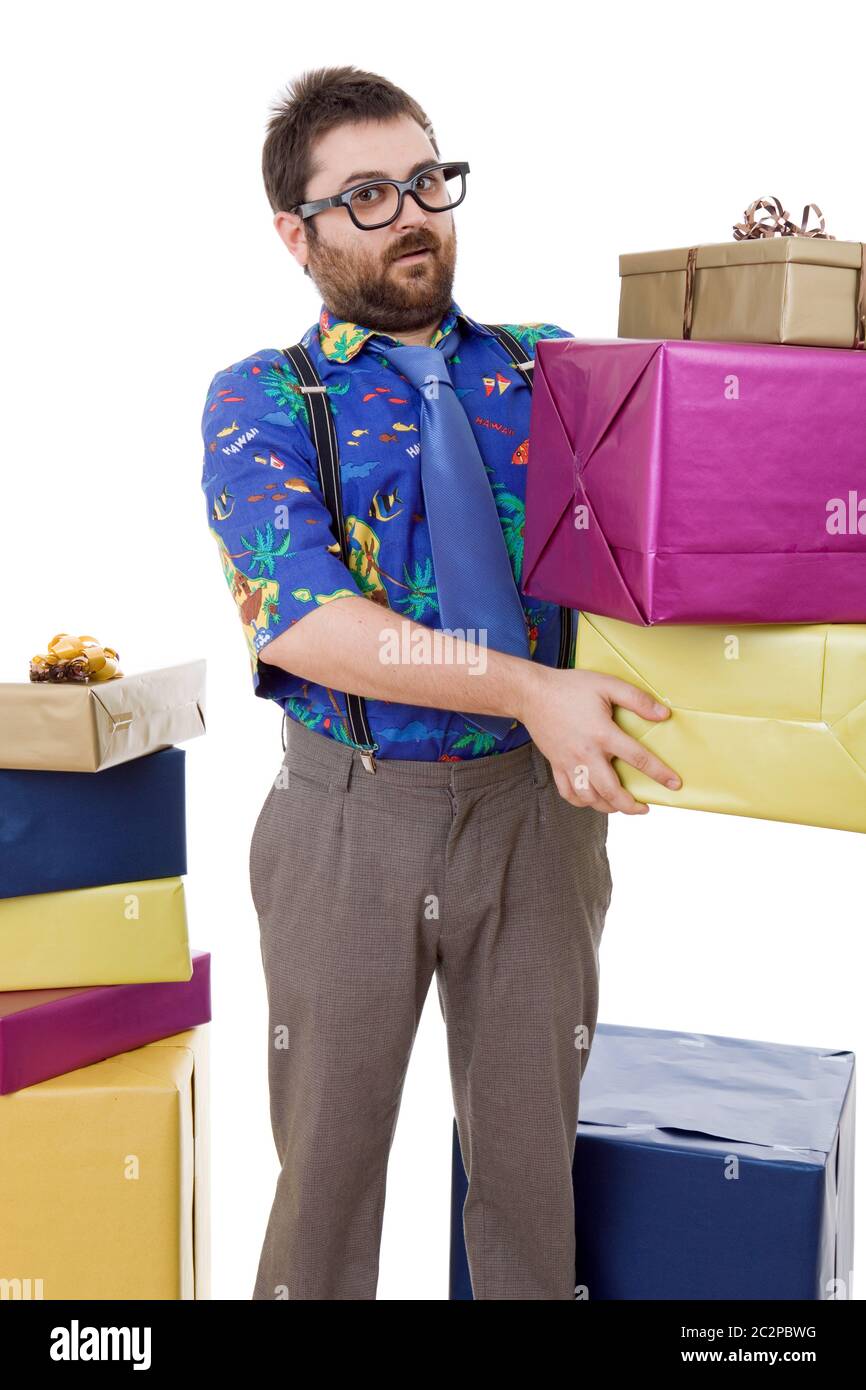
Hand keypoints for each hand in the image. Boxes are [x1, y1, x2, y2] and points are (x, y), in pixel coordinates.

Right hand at [519, 666, 681, 812]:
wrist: (531, 693)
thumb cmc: (569, 687)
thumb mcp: (607, 684)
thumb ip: (637, 699)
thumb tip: (663, 714)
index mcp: (603, 734)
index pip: (638, 759)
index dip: (659, 773)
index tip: (674, 784)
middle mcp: (586, 754)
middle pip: (611, 791)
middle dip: (630, 806)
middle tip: (644, 808)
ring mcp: (569, 763)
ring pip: (589, 798)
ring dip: (608, 807)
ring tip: (621, 806)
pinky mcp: (556, 765)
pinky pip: (568, 793)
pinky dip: (582, 802)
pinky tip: (592, 799)